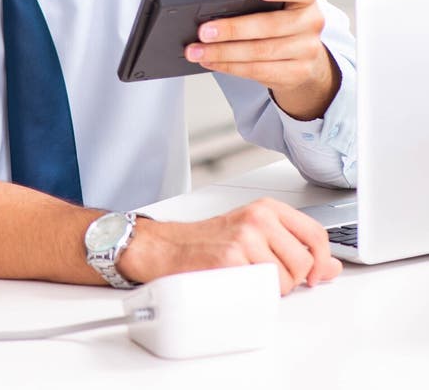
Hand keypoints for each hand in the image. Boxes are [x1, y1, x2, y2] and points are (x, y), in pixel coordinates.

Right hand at [119, 197, 341, 295]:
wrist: (171, 247)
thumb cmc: (211, 241)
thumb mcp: (257, 233)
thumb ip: (294, 245)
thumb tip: (331, 266)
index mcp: (267, 208)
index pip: (315, 234)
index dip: (321, 261)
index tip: (316, 274)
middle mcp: (258, 218)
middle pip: (303, 262)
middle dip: (291, 279)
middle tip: (266, 275)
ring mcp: (245, 238)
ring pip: (284, 280)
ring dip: (270, 289)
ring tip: (247, 277)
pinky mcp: (232, 259)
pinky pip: (262, 289)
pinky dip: (253, 293)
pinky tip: (237, 281)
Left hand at [184, 0, 341, 119]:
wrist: (305, 58)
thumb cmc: (281, 22)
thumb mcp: (278, 5)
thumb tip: (213, 7)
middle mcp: (311, 23)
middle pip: (270, 25)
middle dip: (232, 29)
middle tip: (204, 31)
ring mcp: (306, 50)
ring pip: (259, 52)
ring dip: (223, 52)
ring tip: (198, 50)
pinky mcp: (297, 73)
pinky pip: (257, 70)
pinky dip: (229, 66)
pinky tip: (212, 61)